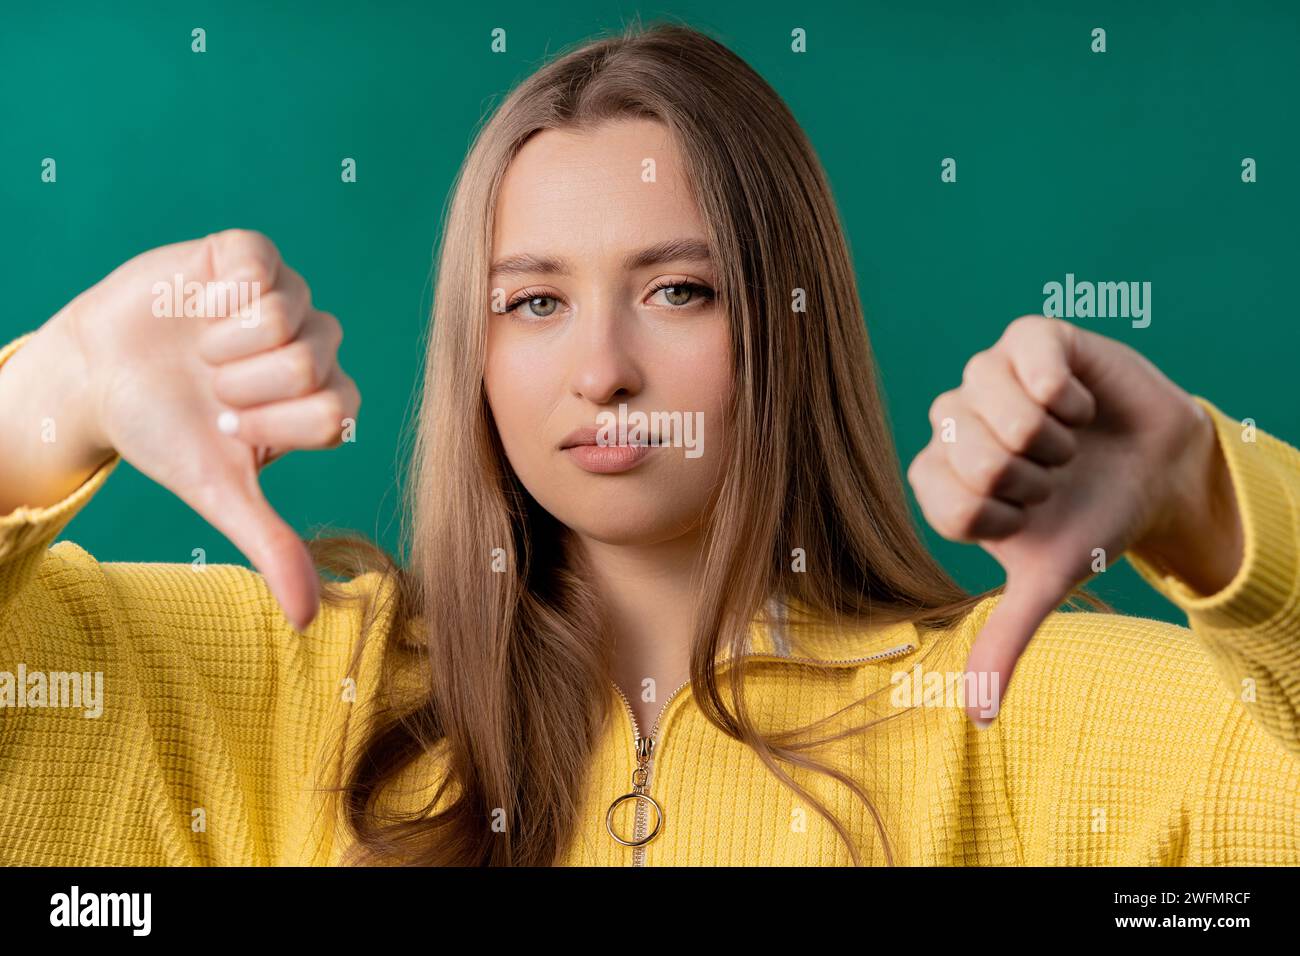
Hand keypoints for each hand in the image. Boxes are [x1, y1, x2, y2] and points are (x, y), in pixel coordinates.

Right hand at [60, 228, 359, 630]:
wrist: (99, 377)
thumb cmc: (167, 433)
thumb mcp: (218, 491)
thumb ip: (270, 544)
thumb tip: (311, 620)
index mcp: (324, 402)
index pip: (331, 415)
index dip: (267, 426)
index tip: (229, 429)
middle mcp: (318, 348)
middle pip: (311, 365)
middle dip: (240, 388)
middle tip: (210, 391)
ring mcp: (289, 298)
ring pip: (286, 316)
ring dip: (223, 346)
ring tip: (200, 354)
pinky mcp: (252, 255)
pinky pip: (259, 264)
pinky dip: (215, 293)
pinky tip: (196, 308)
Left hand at [906, 315, 1231, 727]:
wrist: (1159, 471)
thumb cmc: (1091, 520)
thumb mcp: (1048, 582)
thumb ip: (1005, 641)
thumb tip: (978, 718)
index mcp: (942, 478)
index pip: (947, 499)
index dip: (1006, 515)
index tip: (1033, 514)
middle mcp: (953, 423)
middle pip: (969, 454)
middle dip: (1034, 479)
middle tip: (1056, 477)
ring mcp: (985, 376)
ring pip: (995, 404)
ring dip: (1053, 437)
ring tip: (1069, 441)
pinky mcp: (1028, 339)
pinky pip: (1025, 352)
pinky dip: (1064, 388)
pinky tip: (1079, 402)